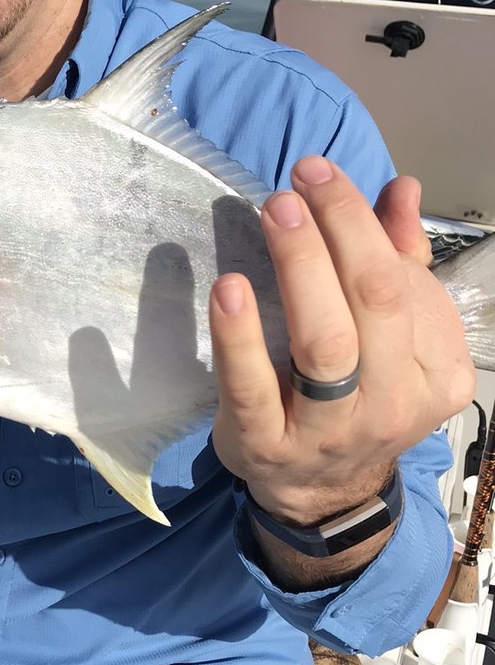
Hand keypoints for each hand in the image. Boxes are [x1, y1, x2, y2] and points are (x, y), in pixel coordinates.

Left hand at [208, 156, 474, 524]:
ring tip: (274, 215)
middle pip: (372, 303)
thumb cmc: (356, 398)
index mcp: (435, 374)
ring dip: (300, 269)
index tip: (320, 175)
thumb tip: (400, 190)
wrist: (320, 489)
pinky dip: (240, 337)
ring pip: (324, 344)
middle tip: (295, 185)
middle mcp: (391, 404)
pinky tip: (228, 288)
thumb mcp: (390, 339)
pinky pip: (253, 388)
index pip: (402, 285)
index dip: (358, 223)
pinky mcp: (267, 446)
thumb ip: (398, 266)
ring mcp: (328, 431)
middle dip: (337, 232)